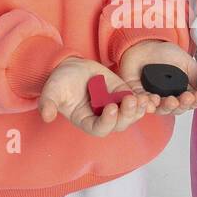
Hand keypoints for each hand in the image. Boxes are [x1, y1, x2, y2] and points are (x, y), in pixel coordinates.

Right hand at [38, 56, 156, 135]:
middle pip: (119, 124)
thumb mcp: (51, 92)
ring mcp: (114, 106)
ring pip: (131, 115)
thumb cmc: (60, 82)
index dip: (107, 121)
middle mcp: (102, 118)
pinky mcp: (122, 94)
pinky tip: (150, 97)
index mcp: (86, 122)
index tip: (111, 107)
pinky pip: (135, 102)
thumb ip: (48, 104)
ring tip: (142, 99)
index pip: (100, 129)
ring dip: (138, 110)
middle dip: (126, 115)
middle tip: (130, 102)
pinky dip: (144, 102)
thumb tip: (47, 116)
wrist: (69, 68)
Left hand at [117, 39, 196, 114]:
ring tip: (171, 100)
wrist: (145, 43)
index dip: (195, 101)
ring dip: (167, 106)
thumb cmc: (166, 54)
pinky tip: (153, 99)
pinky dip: (148, 103)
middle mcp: (167, 99)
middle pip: (175, 109)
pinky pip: (142, 102)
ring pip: (160, 109)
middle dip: (182, 104)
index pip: (189, 103)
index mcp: (181, 94)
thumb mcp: (187, 64)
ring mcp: (152, 98)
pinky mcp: (137, 95)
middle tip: (186, 97)